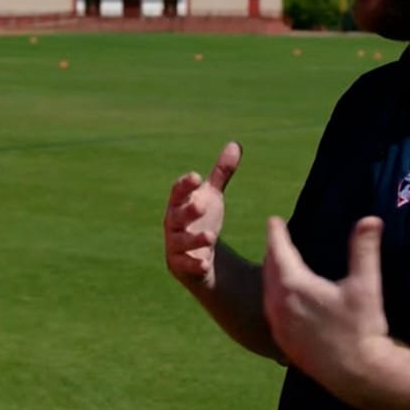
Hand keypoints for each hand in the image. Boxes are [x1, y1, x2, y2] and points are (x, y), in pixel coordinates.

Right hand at [163, 141, 241, 289]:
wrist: (196, 252)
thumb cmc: (201, 218)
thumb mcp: (212, 196)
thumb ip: (221, 173)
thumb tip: (236, 144)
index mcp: (178, 204)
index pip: (178, 192)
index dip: (185, 184)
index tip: (196, 177)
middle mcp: (173, 223)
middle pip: (176, 215)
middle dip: (187, 211)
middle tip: (201, 205)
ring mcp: (175, 245)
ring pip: (181, 242)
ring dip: (195, 239)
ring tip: (211, 237)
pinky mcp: (180, 264)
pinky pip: (184, 265)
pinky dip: (194, 265)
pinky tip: (205, 265)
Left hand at [262, 215, 393, 397]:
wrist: (355, 373)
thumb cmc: (361, 328)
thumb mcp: (366, 285)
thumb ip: (365, 250)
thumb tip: (371, 219)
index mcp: (295, 286)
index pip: (279, 250)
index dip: (277, 233)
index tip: (274, 220)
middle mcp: (280, 304)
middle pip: (270, 270)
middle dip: (273, 252)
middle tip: (276, 239)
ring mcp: (279, 325)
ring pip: (268, 291)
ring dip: (272, 275)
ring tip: (278, 266)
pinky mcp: (283, 341)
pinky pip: (272, 312)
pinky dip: (274, 298)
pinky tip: (282, 301)